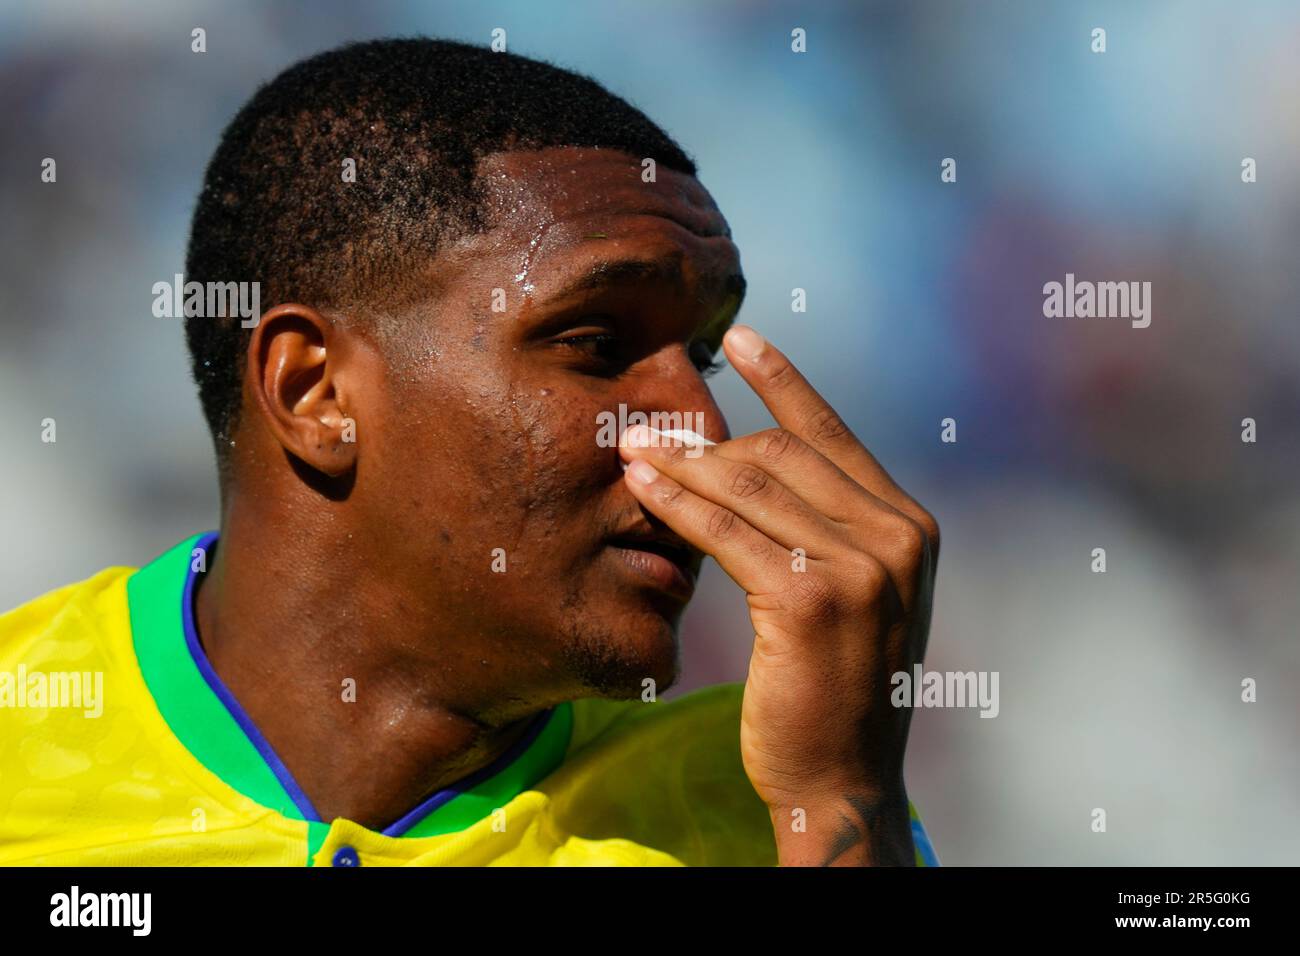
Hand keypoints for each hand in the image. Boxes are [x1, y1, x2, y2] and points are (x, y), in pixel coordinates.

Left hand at [617, 325, 938, 865]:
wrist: (843, 779)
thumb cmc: (835, 690)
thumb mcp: (852, 597)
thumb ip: (828, 530)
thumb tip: (755, 463)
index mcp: (908, 527)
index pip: (833, 436)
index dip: (783, 381)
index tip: (741, 338)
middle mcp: (896, 537)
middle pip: (782, 455)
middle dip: (707, 440)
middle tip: (645, 431)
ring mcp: (861, 568)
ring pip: (750, 487)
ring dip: (681, 464)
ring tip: (631, 449)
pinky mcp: (813, 601)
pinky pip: (729, 533)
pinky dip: (680, 505)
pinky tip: (644, 488)